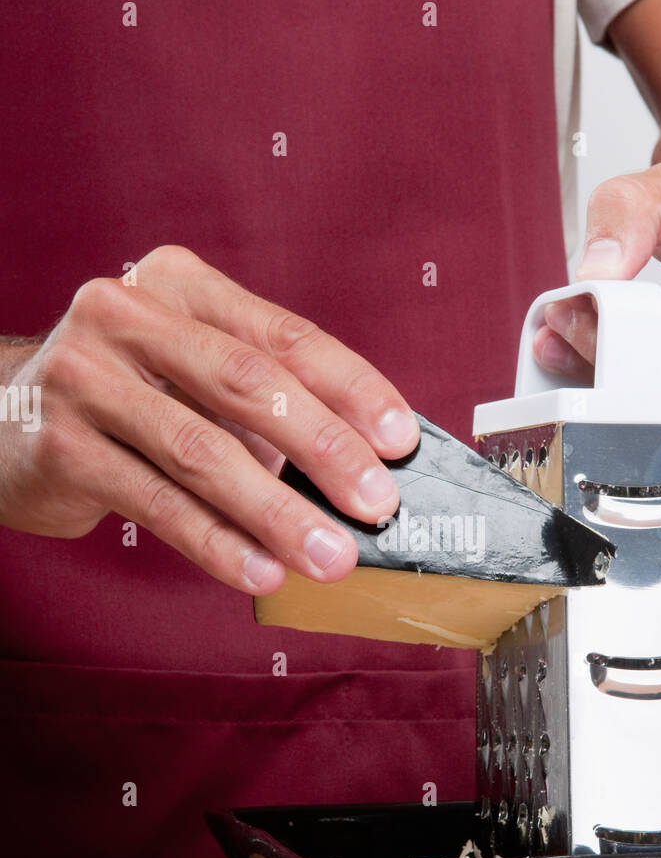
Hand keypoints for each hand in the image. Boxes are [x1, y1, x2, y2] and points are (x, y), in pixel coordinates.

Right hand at [0, 245, 418, 589]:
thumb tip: (361, 470)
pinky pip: (156, 500)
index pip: (284, 336)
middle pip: (246, 384)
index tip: (401, 440)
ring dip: (276, 511)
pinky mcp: (62, 443)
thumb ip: (263, 405)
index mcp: (180, 286)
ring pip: (201, 450)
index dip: (351, 388)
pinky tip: (259, 570)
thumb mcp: (190, 374)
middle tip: (377, 504)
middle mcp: (127, 315)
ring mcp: (86, 376)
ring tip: (329, 555)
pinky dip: (215, 541)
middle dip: (324, 449)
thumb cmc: (125, 396)